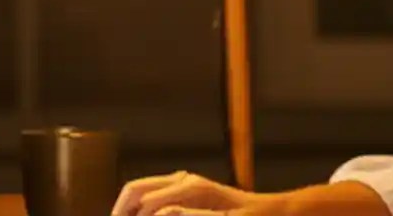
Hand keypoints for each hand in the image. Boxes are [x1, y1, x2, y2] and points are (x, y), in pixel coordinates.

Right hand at [111, 170, 275, 215]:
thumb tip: (158, 212)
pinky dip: (141, 206)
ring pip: (141, 190)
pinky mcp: (188, 189)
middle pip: (135, 190)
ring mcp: (184, 182)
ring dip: (128, 208)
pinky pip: (154, 193)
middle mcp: (183, 180)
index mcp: (188, 188)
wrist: (272, 212)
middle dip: (120, 210)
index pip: (143, 203)